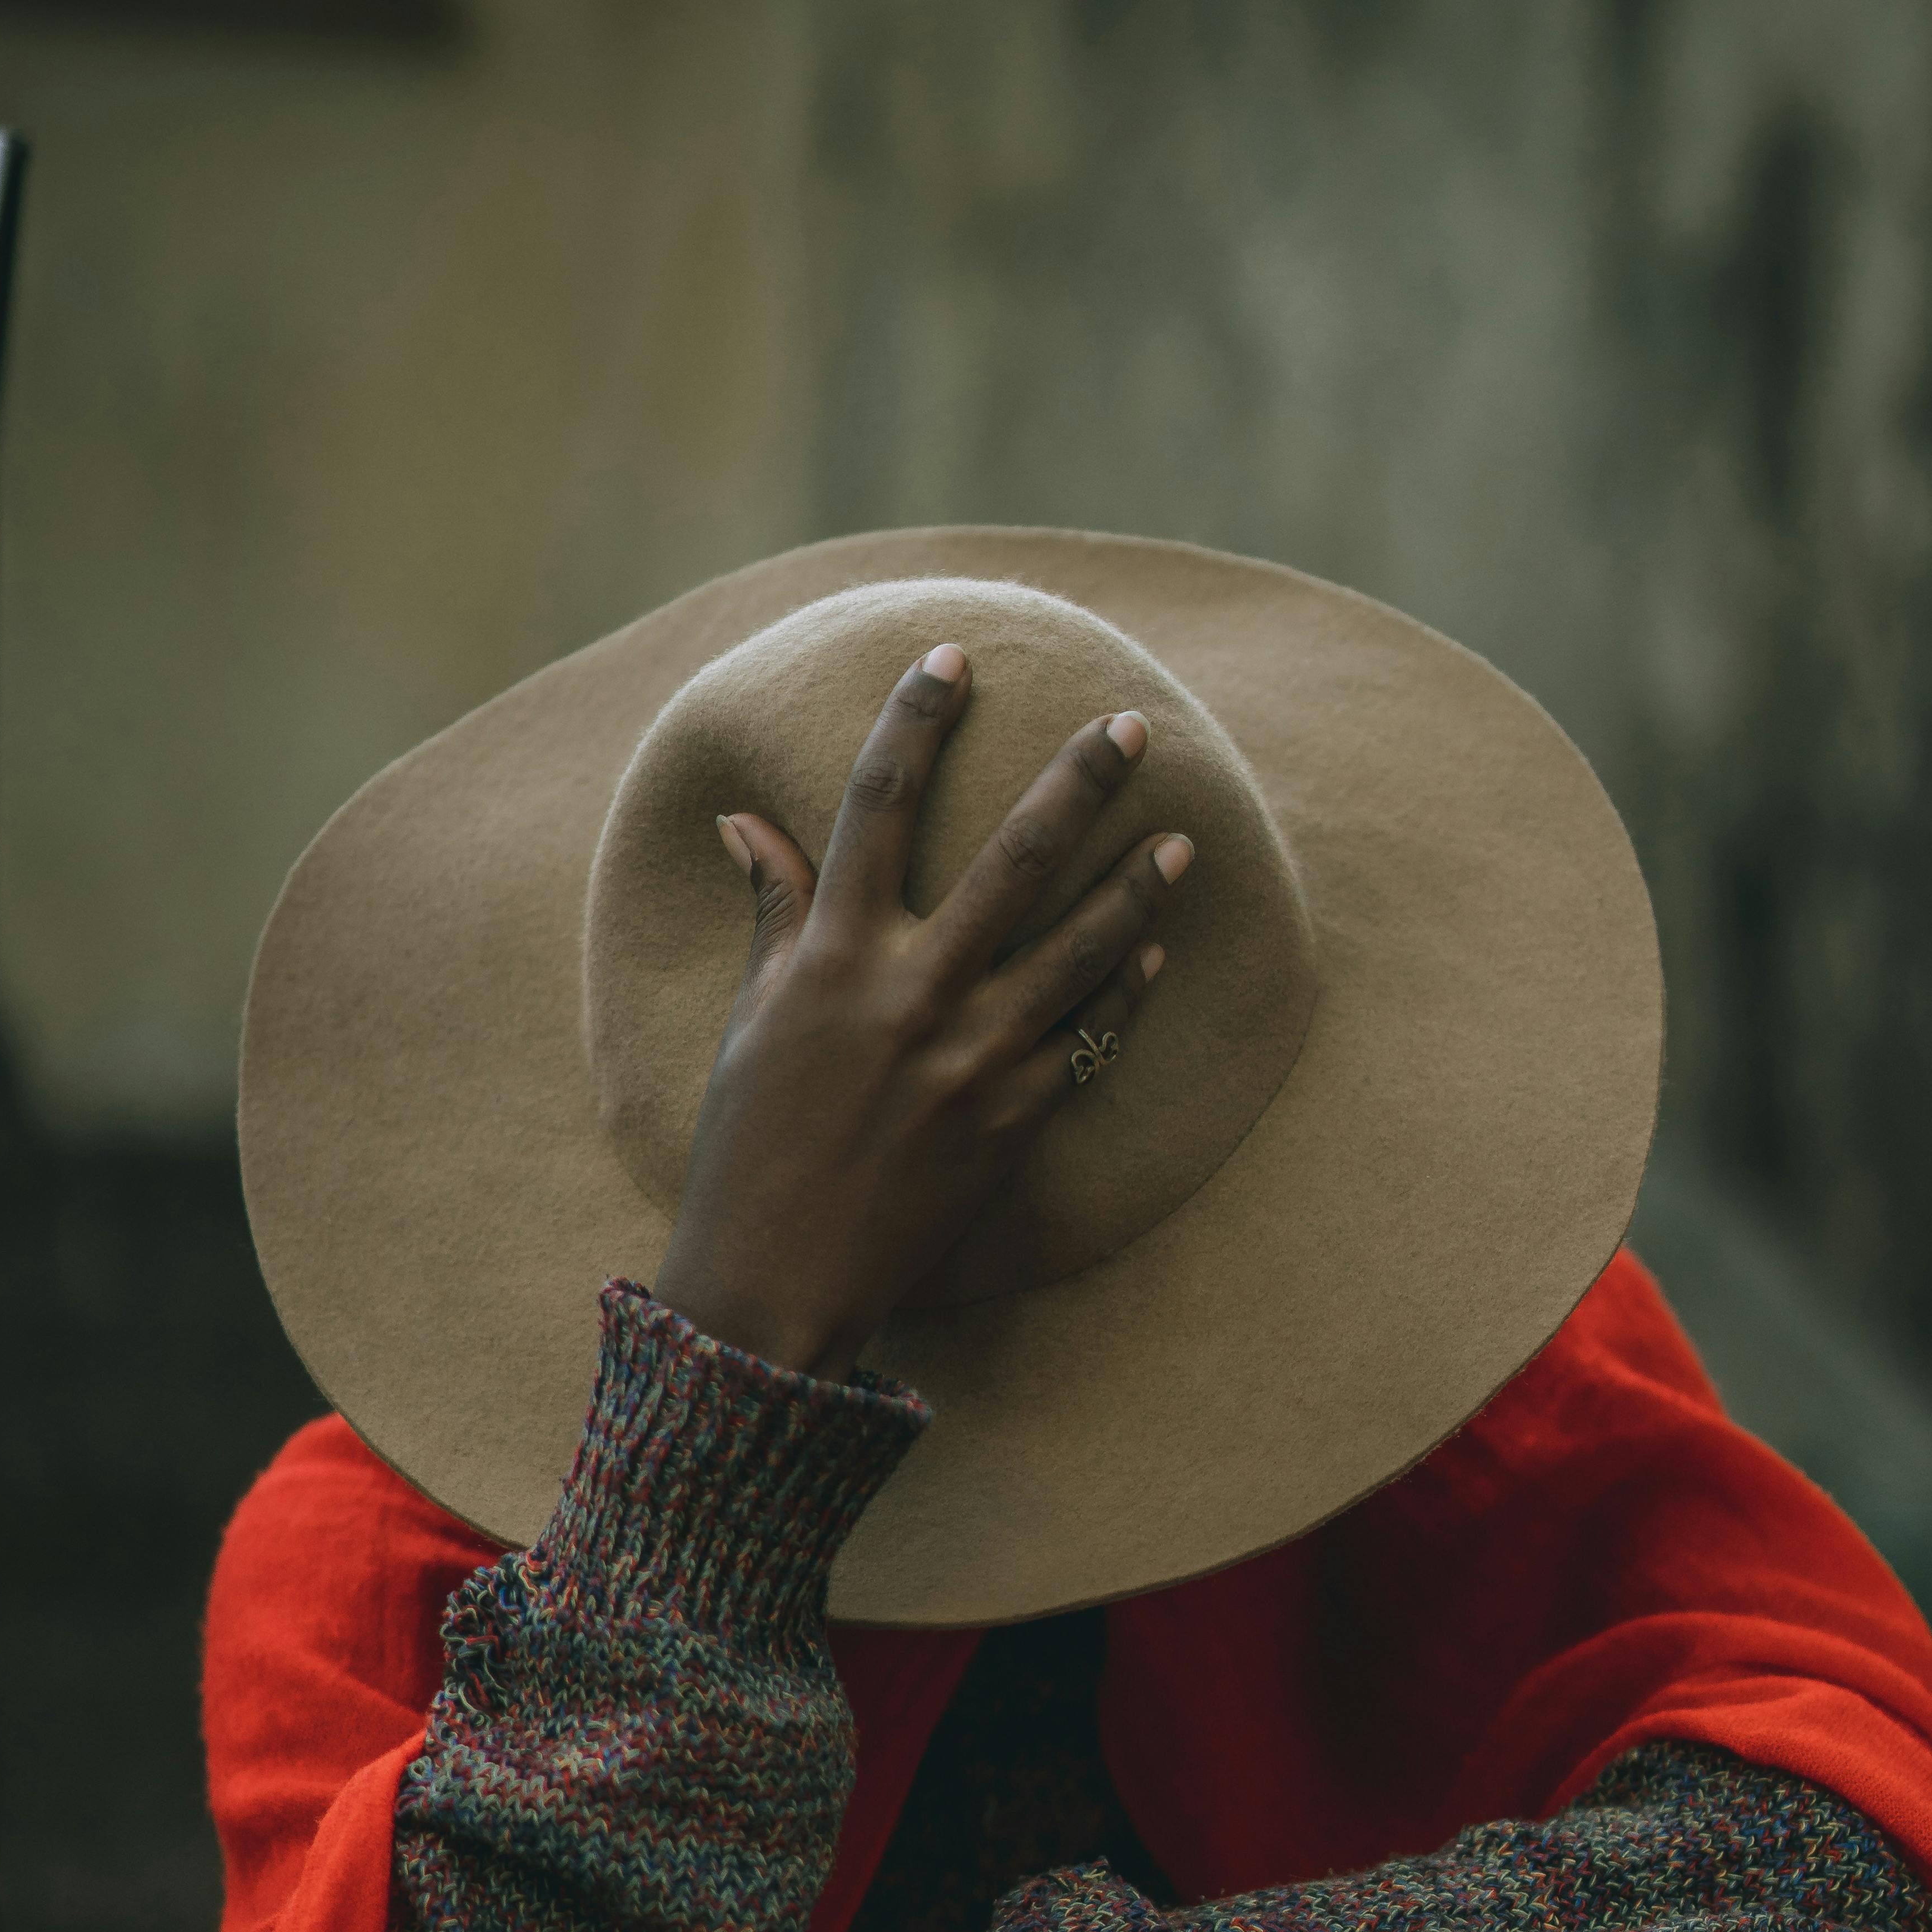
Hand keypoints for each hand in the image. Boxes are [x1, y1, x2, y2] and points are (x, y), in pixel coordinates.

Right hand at [651, 643, 1191, 1382]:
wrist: (780, 1274)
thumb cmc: (752, 1146)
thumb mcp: (753, 1022)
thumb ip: (775, 916)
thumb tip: (746, 821)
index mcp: (835, 954)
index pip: (879, 803)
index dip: (916, 719)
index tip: (953, 657)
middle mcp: (912, 990)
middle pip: (1015, 856)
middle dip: (1079, 781)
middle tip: (1130, 724)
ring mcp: (971, 1056)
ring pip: (1078, 947)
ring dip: (1137, 887)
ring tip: (1184, 839)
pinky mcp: (1011, 1119)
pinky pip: (1086, 1039)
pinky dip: (1125, 992)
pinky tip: (1159, 949)